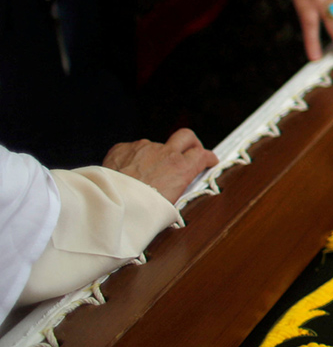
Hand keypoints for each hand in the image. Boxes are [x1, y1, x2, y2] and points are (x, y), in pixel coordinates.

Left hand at [103, 128, 218, 203]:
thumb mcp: (170, 205)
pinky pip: (132, 149)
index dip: (207, 157)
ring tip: (143, 176)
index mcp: (180, 168)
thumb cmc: (139, 210)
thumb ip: (177, 190)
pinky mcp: (123, 148)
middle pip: (186, 136)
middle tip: (187, 152)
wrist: (110, 204)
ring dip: (154, 157)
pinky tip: (126, 173)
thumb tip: (178, 190)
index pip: (202, 155)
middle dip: (190, 143)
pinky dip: (132, 158)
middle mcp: (165, 153)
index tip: (208, 161)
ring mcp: (143, 147)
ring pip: (154, 147)